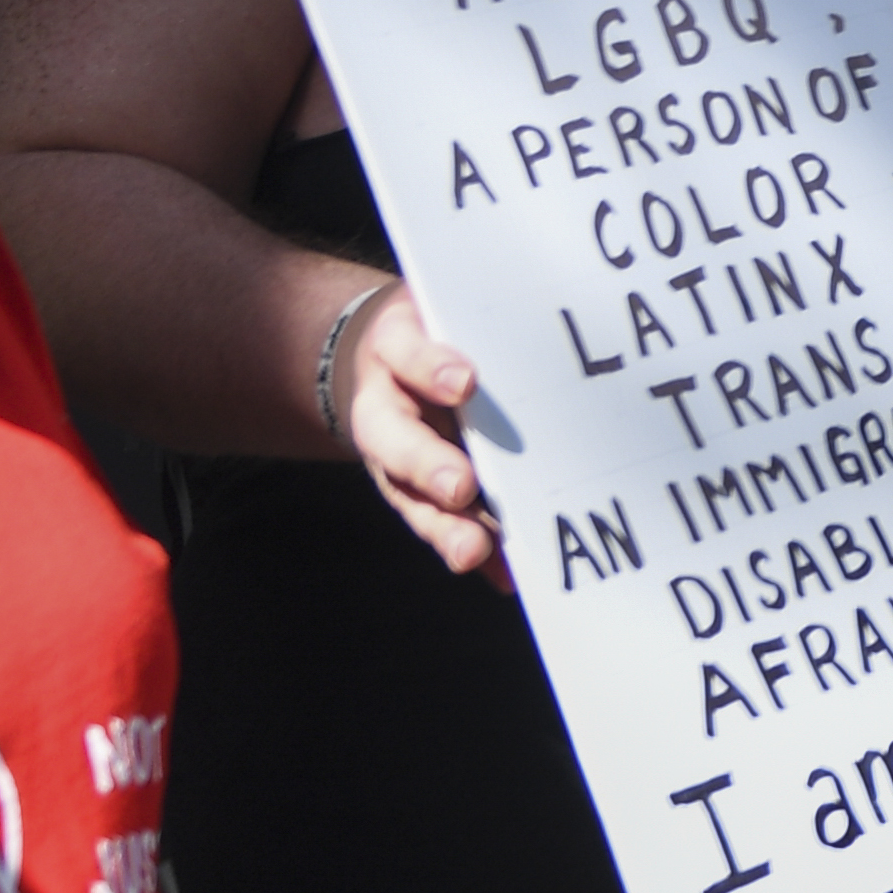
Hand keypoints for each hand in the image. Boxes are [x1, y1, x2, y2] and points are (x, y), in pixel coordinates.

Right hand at [338, 287, 499, 575]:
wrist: (392, 357)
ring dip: (447, 527)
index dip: (431, 368)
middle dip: (430, 467)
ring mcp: (403, 459)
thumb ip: (451, 337)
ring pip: (415, 498)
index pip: (407, 356)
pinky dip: (472, 552)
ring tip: (472, 551)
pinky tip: (504, 577)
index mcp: (392, 354)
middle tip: (460, 486)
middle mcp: (388, 413)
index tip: (464, 382)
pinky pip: (443, 524)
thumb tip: (487, 365)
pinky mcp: (422, 494)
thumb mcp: (433, 315)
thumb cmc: (434, 332)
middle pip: (398, 443)